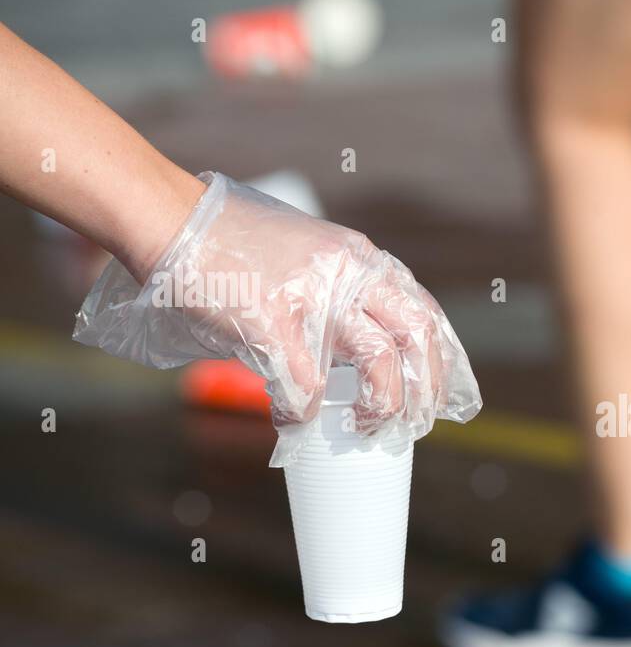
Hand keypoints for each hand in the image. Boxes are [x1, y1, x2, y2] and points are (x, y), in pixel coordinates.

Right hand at [74, 173, 480, 464]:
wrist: (169, 218)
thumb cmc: (233, 248)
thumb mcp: (308, 256)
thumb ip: (342, 292)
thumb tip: (364, 352)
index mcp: (360, 259)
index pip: (424, 311)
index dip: (443, 360)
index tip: (447, 396)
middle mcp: (348, 272)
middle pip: (416, 335)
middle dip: (425, 389)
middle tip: (413, 425)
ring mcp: (312, 295)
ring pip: (378, 359)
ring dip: (380, 405)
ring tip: (364, 428)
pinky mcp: (270, 319)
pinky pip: (304, 384)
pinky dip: (303, 413)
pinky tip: (294, 423)